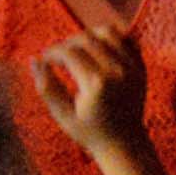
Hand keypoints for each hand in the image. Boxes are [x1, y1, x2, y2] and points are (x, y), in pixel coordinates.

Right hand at [31, 24, 149, 160]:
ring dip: (88, 36)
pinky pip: (127, 38)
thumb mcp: (62, 115)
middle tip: (58, 57)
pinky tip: (98, 50)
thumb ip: (47, 87)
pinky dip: (111, 38)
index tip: (44, 59)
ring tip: (76, 51)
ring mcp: (133, 65)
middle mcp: (117, 70)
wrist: (124, 142)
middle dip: (67, 43)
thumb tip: (34, 60)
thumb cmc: (88, 132)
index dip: (52, 52)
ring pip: (108, 32)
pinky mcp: (141, 65)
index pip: (70, 52)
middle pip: (87, 38)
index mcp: (96, 83)